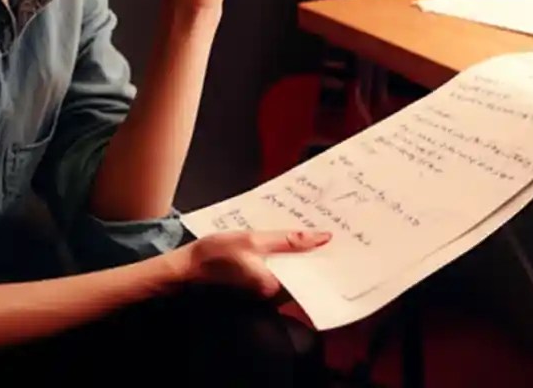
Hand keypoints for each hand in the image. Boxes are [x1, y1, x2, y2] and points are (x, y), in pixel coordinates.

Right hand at [173, 230, 331, 298]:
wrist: (186, 268)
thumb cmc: (215, 254)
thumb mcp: (254, 240)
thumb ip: (289, 240)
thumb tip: (322, 238)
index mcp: (274, 287)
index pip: (312, 279)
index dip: (329, 263)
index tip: (345, 248)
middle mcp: (273, 295)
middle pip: (306, 276)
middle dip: (319, 258)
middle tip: (335, 236)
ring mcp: (267, 293)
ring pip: (295, 274)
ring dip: (305, 258)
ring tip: (319, 236)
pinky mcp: (261, 287)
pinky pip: (283, 274)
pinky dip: (290, 261)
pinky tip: (293, 244)